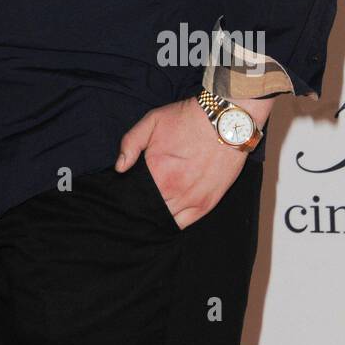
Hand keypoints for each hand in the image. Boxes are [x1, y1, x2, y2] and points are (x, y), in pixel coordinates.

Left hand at [114, 98, 247, 229]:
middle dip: (140, 207)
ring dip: (155, 216)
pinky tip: (166, 216)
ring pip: (164, 219)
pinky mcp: (206, 204)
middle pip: (148, 210)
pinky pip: (184, 224)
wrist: (224, 122)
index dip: (127, 196)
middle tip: (136, 201)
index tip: (123, 195)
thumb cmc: (187, 119)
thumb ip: (130, 143)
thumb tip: (119, 168)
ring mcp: (191, 200)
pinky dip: (173, 222)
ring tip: (149, 210)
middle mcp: (172, 190)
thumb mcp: (152, 121)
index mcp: (157, 170)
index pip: (134, 194)